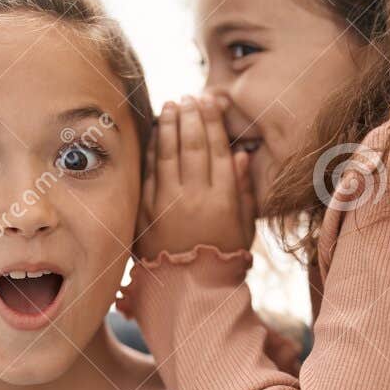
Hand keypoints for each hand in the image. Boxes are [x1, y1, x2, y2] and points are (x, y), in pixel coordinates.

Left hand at [133, 94, 256, 261]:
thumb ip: (243, 191)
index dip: (213, 121)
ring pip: (167, 153)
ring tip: (171, 105)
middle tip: (189, 97)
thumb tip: (241, 156)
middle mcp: (194, 198)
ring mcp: (167, 203)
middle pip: (192, 145)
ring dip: (169, 125)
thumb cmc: (222, 260)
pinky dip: (151, 148)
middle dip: (190, 116)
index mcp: (223, 200)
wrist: (189, 292)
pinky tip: (154, 131)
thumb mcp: (244, 228)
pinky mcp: (146, 211)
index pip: (218, 149)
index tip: (210, 100)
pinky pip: (148, 171)